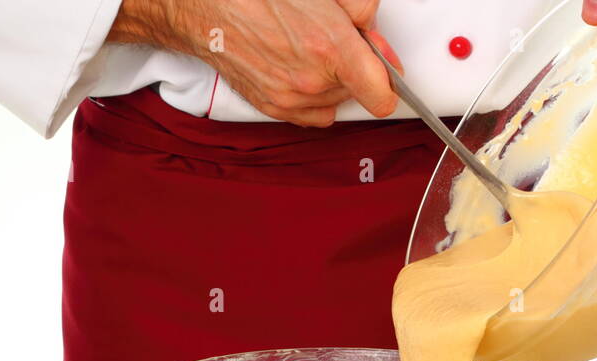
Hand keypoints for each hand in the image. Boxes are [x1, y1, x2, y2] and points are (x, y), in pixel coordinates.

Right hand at [110, 0, 398, 126]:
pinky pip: (310, 114)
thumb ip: (361, 12)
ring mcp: (291, 99)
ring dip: (331, 84)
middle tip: (333, 40)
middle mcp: (313, 81)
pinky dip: (311, 98)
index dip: (389, 84)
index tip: (386, 74)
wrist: (207, 7)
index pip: (383, 95)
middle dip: (354, 69)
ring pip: (333, 104)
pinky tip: (297, 71)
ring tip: (308, 51)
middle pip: (357, 93)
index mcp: (332, 48)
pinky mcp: (272, 107)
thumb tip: (375, 33)